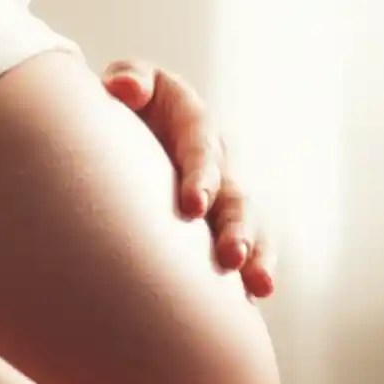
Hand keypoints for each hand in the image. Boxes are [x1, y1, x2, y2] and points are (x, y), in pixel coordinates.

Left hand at [102, 60, 276, 298]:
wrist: (135, 132)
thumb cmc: (129, 107)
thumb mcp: (130, 83)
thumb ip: (130, 80)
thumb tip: (124, 89)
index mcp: (195, 127)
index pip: (203, 149)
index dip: (202, 175)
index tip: (193, 206)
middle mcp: (220, 165)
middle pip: (236, 197)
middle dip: (236, 227)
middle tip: (231, 257)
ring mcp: (225, 199)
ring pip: (251, 228)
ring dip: (257, 256)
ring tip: (259, 285)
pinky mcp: (222, 227)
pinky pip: (246, 252)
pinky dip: (250, 275)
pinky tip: (250, 303)